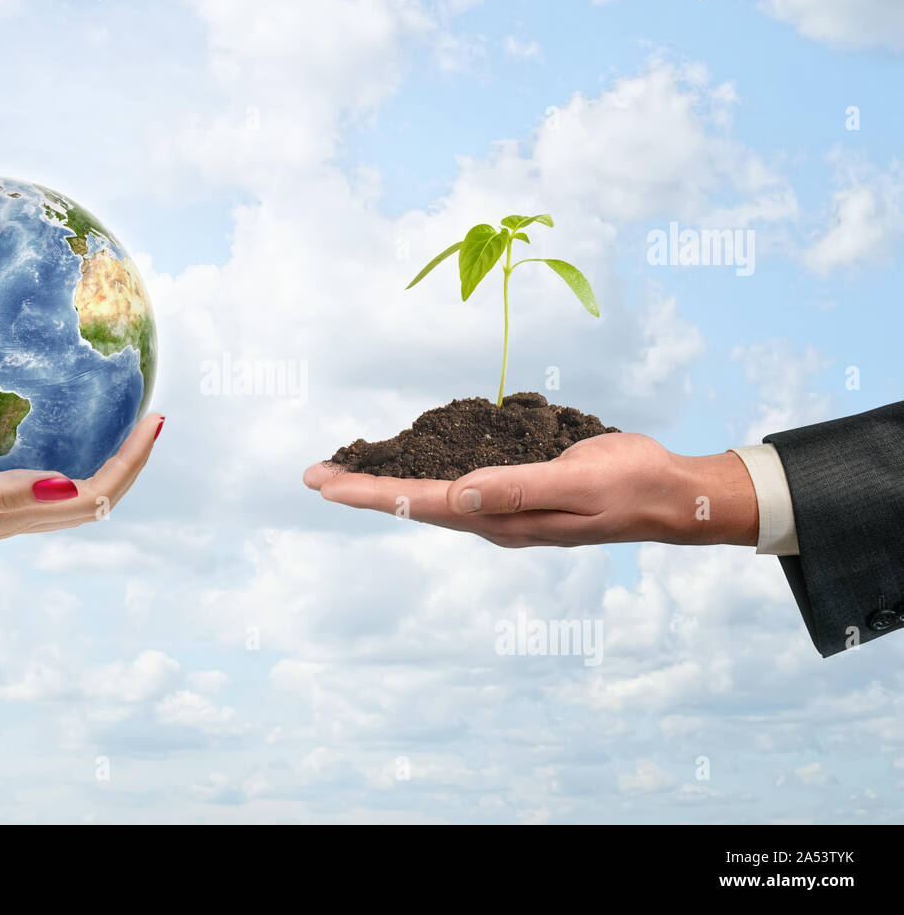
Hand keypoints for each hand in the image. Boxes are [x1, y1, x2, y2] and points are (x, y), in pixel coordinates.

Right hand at [0, 412, 164, 568]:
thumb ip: (2, 493)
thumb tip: (66, 486)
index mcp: (17, 515)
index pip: (96, 493)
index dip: (132, 460)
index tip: (155, 419)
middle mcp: (18, 519)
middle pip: (96, 497)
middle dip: (132, 461)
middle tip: (152, 416)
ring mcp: (1, 516)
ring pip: (74, 497)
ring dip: (107, 464)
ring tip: (122, 427)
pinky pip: (44, 489)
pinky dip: (71, 465)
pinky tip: (55, 437)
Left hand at [304, 431, 757, 547]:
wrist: (670, 495)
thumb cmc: (630, 483)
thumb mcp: (576, 481)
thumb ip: (517, 489)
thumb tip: (456, 497)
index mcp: (502, 518)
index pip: (420, 504)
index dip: (370, 493)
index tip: (323, 483)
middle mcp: (494, 518)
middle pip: (414, 504)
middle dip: (363, 490)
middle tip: (314, 475)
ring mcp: (505, 509)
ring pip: (430, 496)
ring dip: (387, 483)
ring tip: (347, 470)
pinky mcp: (517, 493)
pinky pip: (456, 484)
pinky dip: (423, 473)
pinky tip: (410, 466)